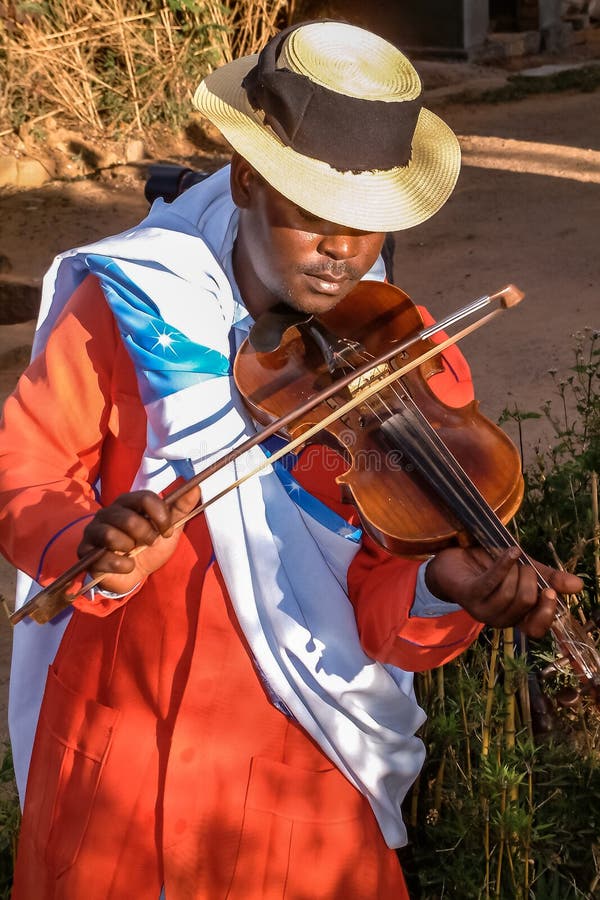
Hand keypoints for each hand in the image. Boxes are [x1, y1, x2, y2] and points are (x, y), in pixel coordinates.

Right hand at [78, 487, 200, 595]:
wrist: (134, 574)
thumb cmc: (149, 547)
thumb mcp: (169, 529)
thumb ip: (181, 508)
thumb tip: (197, 487)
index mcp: (128, 502)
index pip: (145, 498)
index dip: (161, 516)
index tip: (167, 530)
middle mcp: (108, 512)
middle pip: (128, 518)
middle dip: (146, 535)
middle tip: (149, 543)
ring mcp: (94, 531)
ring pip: (111, 535)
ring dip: (130, 548)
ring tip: (134, 552)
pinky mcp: (85, 552)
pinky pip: (104, 557)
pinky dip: (122, 564)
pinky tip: (127, 565)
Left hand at [425, 546, 583, 637]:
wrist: (455, 558)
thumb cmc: (490, 567)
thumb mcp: (525, 571)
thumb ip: (549, 579)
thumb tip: (579, 586)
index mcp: (514, 617)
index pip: (536, 629)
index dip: (546, 612)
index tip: (551, 592)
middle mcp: (498, 619)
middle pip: (526, 603)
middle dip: (530, 577)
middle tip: (523, 564)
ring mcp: (481, 610)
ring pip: (510, 593)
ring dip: (515, 569)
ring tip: (509, 557)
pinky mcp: (468, 595)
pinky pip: (492, 581)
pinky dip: (504, 564)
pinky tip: (511, 552)